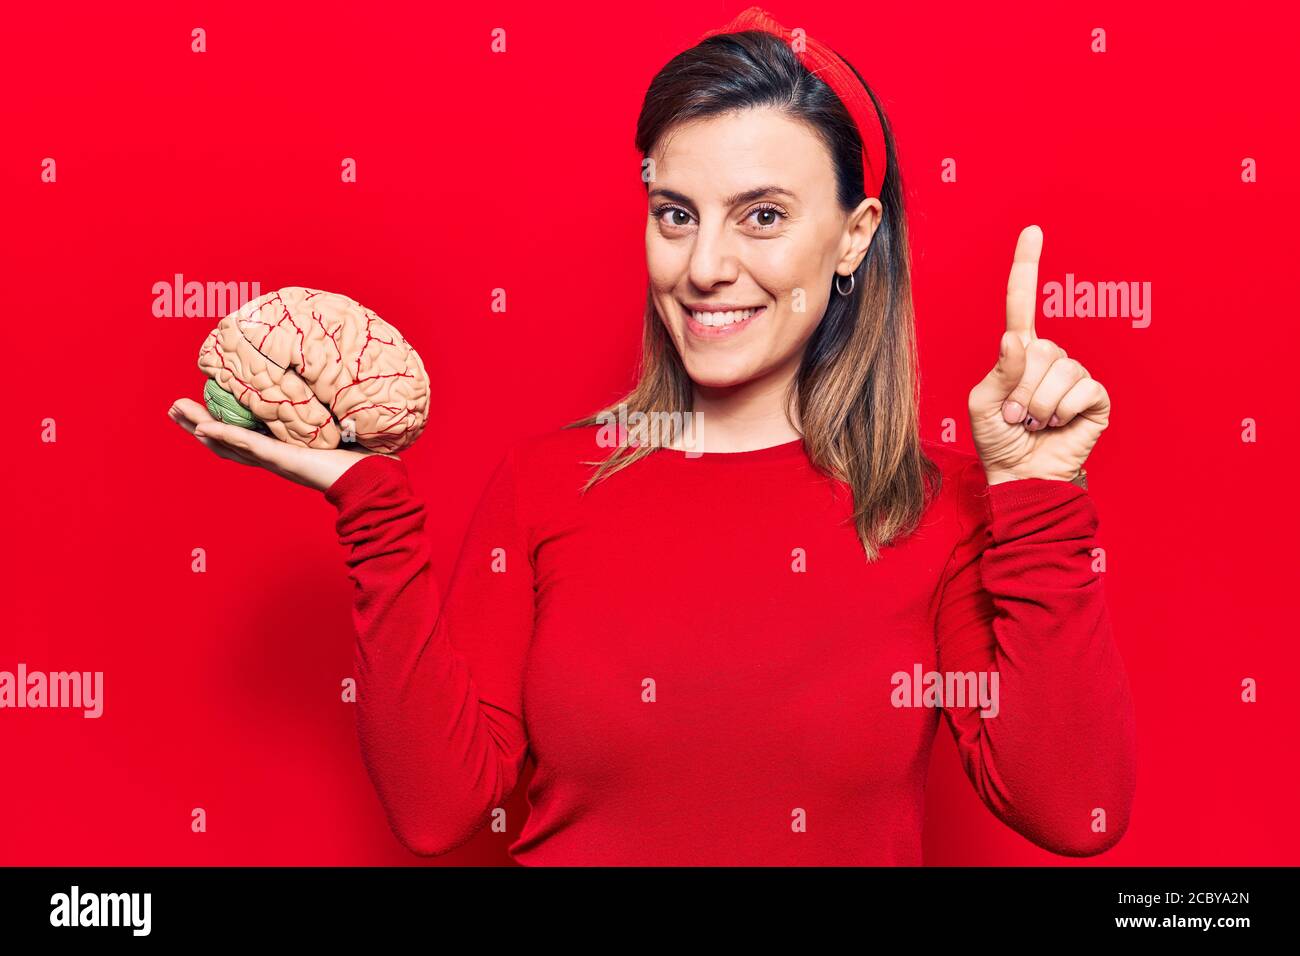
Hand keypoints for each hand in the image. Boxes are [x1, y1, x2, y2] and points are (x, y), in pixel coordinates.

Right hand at [168, 397, 399, 492]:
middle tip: (173, 409)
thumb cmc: (364, 459)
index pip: (243, 437)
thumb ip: (328, 413)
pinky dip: (227, 436)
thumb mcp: (338, 430)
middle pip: (225, 442)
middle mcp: (273, 458)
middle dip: (197, 425)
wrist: (375, 480)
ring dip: (201, 428)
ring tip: (177, 412)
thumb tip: (332, 387)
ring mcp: (276, 460)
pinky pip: (251, 446)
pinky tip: (206, 427)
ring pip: (229, 443)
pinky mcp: (284, 460)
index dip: (218, 424)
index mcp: (283, 450)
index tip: (199, 408)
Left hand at [967, 225, 1110, 484]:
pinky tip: (1057, 425)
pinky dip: (1062, 412)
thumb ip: (1001, 371)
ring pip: (1059, 372)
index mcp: (1019, 352)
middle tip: (1015, 416)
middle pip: (1040, 350)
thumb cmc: (998, 440)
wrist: (1022, 475)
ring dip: (1038, 406)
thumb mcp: (984, 404)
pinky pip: (1082, 389)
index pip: (1022, 303)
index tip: (1033, 232)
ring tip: (1033, 423)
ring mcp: (1074, 375)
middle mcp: (1049, 358)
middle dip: (1020, 390)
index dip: (1026, 267)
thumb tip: (1018, 339)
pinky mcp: (1095, 397)